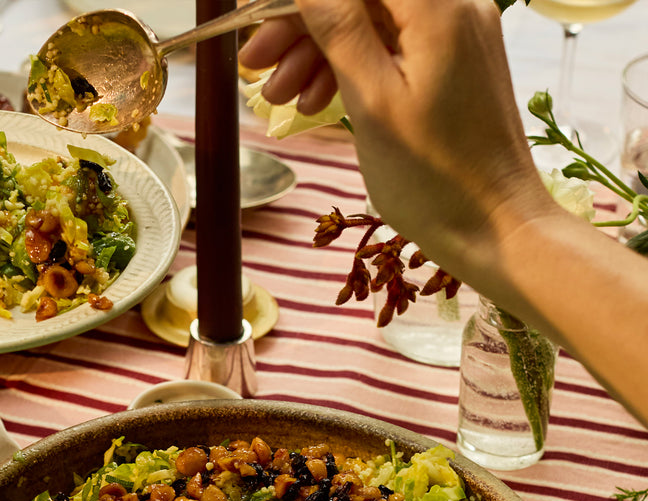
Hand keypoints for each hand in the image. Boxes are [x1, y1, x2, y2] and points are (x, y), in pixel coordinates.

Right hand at [239, 0, 557, 291]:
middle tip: (256, 63)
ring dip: (320, 50)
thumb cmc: (433, 181)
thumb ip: (338, 31)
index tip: (260, 17)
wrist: (494, 229)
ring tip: (280, 97)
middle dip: (304, 23)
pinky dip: (351, 67)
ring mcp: (457, 36)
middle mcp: (455, 6)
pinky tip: (317, 103)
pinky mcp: (454, 65)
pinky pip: (392, 47)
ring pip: (373, 20)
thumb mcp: (373, 104)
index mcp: (438, 8)